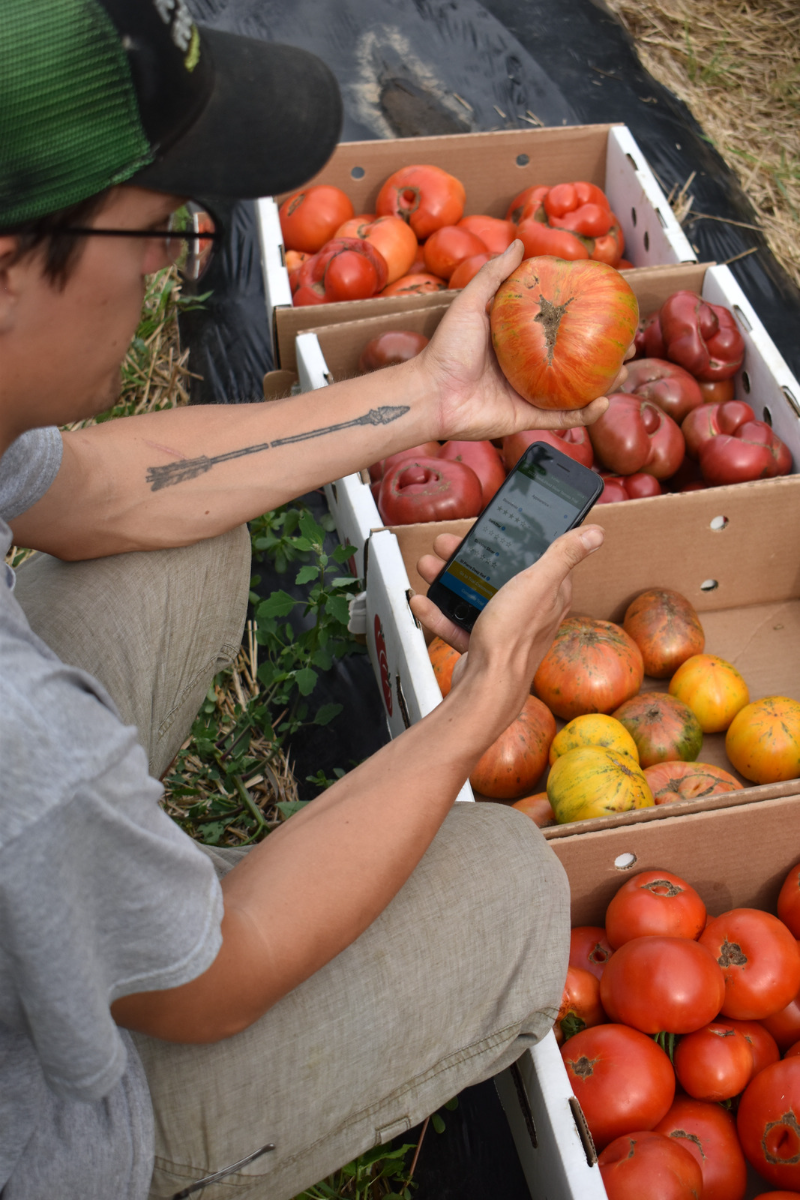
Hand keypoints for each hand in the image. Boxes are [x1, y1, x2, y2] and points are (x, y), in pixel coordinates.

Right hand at [410, 525, 604, 732]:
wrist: (486, 687)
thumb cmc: (514, 639)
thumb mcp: (539, 584)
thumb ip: (564, 555)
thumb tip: (596, 533)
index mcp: (549, 593)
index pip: (537, 558)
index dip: (514, 541)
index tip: (493, 529)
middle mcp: (528, 610)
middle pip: (497, 574)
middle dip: (469, 558)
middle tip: (448, 546)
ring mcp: (503, 627)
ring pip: (473, 595)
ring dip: (449, 579)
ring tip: (430, 566)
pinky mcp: (481, 643)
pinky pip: (456, 622)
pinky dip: (439, 611)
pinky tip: (424, 602)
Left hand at [413, 241, 630, 443]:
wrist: (430, 394)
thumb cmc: (446, 348)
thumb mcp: (471, 303)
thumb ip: (494, 275)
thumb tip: (521, 243)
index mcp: (519, 341)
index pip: (560, 328)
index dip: (587, 321)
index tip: (611, 310)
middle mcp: (528, 368)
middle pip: (576, 360)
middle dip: (606, 354)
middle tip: (628, 343)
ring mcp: (530, 394)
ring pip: (577, 390)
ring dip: (605, 383)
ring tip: (625, 370)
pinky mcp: (527, 418)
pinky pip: (563, 417)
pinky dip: (586, 413)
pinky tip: (604, 401)